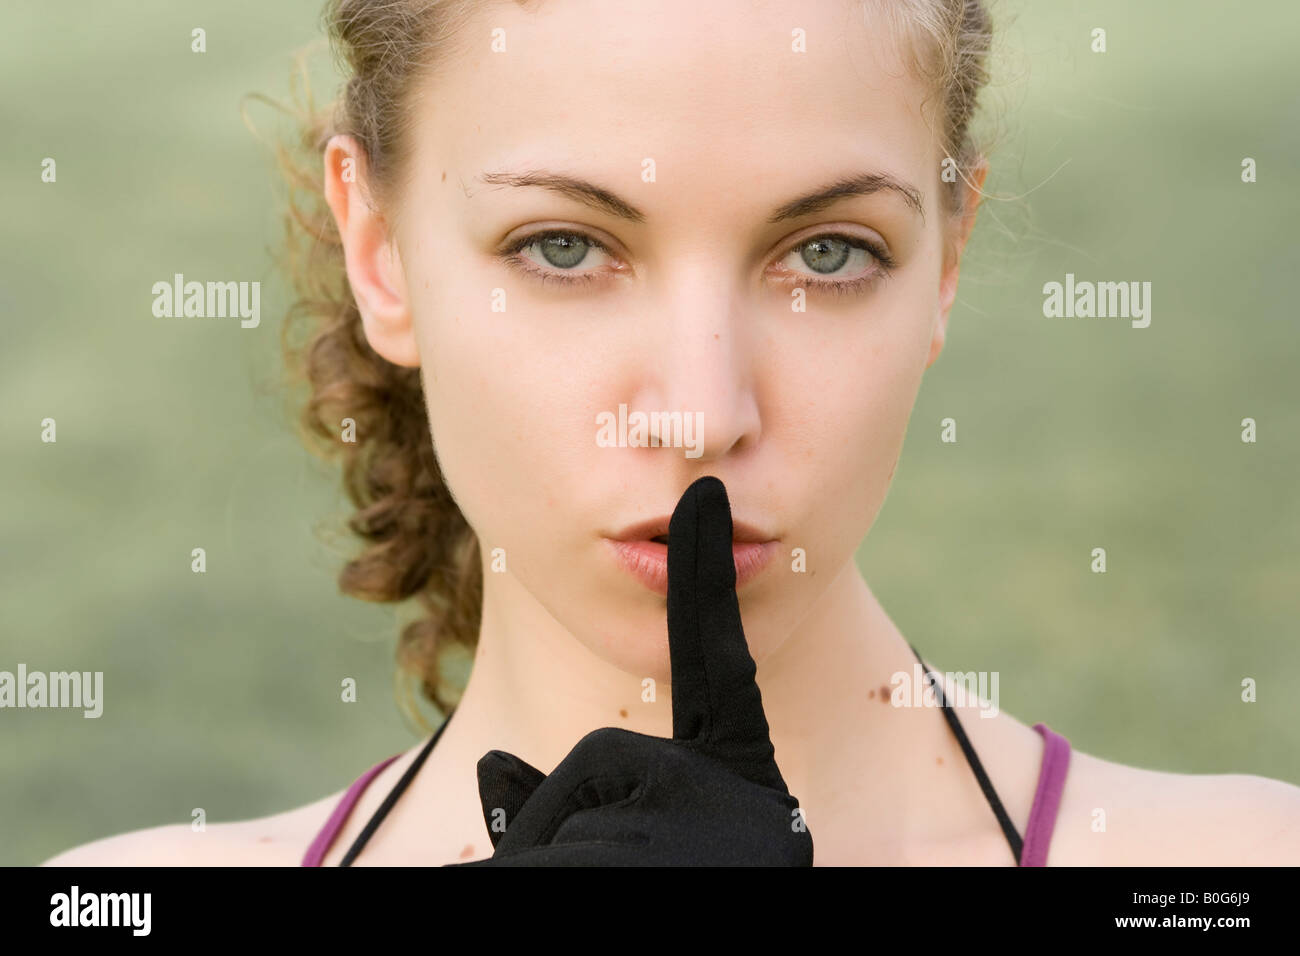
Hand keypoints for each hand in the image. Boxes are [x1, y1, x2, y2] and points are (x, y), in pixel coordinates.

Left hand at [446, 475, 811, 865]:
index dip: (705, 586)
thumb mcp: (612, 857)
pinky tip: (603, 876)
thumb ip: (572, 809)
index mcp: (735, 789)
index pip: (716, 672)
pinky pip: (550, 841)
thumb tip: (497, 761)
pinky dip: (540, 863)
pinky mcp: (698, 842)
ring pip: (563, 809)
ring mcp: (723, 827)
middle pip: (596, 761)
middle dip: (563, 825)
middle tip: (606, 872)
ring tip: (624, 881)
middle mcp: (745, 802)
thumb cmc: (656, 896)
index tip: (700, 499)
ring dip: (552, 860)